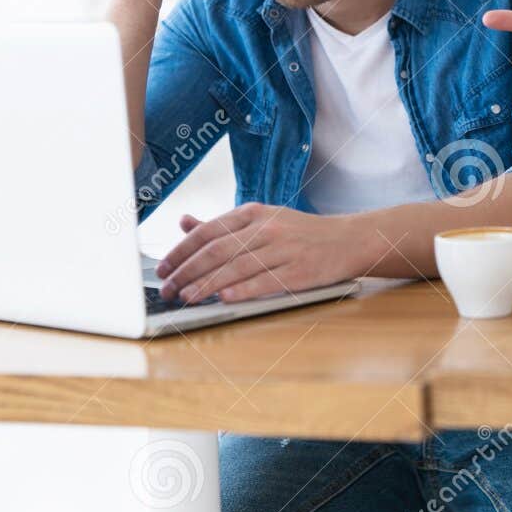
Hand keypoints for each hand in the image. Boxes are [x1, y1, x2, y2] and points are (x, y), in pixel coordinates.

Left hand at [156, 203, 360, 303]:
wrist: (349, 239)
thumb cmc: (301, 232)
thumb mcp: (262, 219)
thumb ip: (224, 224)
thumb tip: (185, 223)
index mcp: (254, 212)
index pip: (208, 231)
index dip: (181, 250)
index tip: (163, 268)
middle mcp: (267, 228)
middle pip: (217, 250)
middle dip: (187, 271)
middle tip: (167, 288)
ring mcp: (284, 249)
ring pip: (237, 267)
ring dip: (207, 284)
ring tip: (186, 297)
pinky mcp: (299, 271)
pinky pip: (266, 281)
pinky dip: (242, 290)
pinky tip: (224, 298)